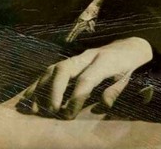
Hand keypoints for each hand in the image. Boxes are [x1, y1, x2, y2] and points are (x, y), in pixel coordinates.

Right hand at [23, 36, 152, 118]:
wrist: (131, 45)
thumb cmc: (130, 65)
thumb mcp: (129, 77)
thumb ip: (116, 90)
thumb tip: (103, 105)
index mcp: (105, 61)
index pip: (86, 79)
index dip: (76, 98)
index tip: (69, 115)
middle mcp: (88, 56)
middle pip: (64, 69)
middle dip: (54, 91)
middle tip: (52, 111)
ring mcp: (78, 57)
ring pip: (54, 68)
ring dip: (41, 88)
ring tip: (36, 109)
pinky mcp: (71, 60)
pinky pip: (50, 70)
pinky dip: (38, 84)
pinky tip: (29, 98)